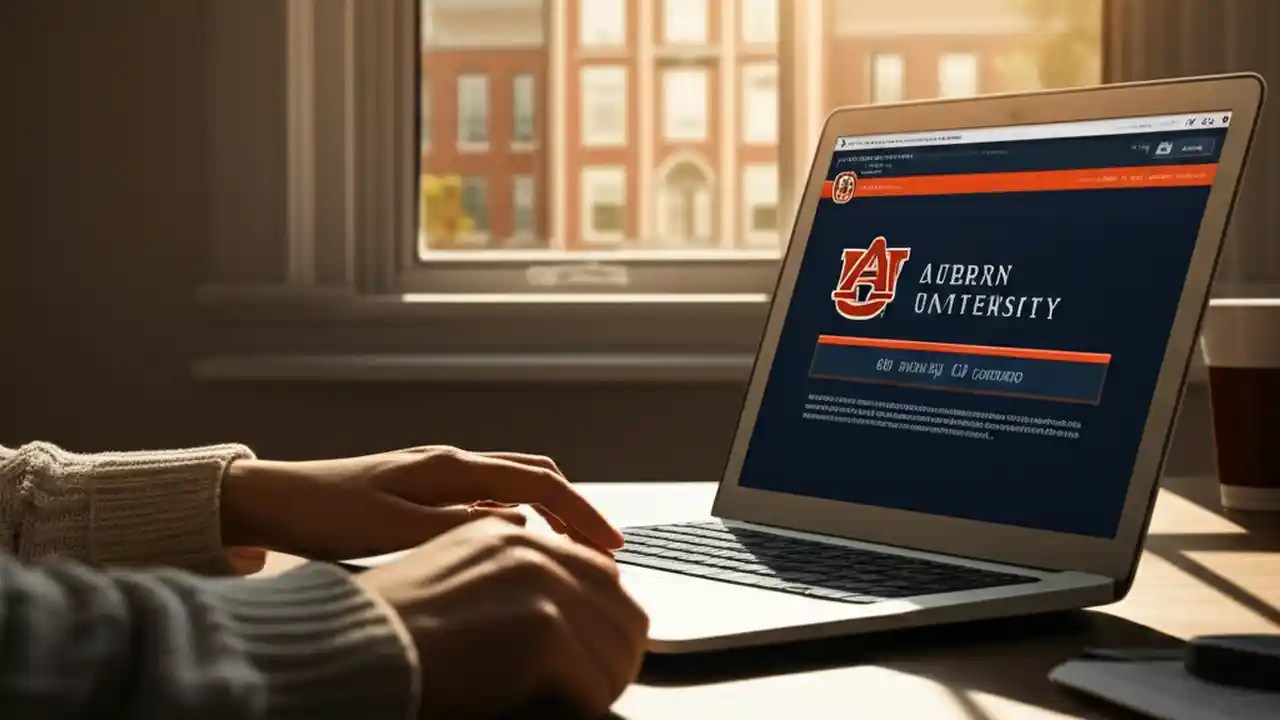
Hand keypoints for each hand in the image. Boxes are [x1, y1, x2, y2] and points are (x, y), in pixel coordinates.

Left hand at [220, 446, 623, 559]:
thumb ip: (458, 528)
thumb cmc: (327, 515)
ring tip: (572, 550)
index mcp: (451, 469)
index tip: (610, 546)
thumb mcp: (393, 530)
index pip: (538, 485)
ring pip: (516, 483)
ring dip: (552, 512)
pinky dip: (522, 515)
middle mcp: (452, 463)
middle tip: (604, 550)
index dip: (581, 514)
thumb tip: (520, 526)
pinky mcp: (426, 489)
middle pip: (536, 475)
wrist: (276, 499)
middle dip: (576, 509)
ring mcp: (439, 474)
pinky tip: (518, 544)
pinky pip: (491, 496)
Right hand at [356, 518, 648, 717]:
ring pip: (617, 642)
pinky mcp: (541, 630)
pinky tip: (571, 711)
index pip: (598, 570)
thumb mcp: (452, 576)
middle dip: (619, 649)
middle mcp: (531, 548)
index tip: (610, 647)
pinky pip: (595, 681)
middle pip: (620, 602)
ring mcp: (539, 586)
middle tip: (606, 683)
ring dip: (609, 679)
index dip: (610, 616)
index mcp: (510, 534)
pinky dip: (590, 704)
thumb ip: (507, 574)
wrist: (352, 648)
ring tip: (589, 700)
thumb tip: (560, 605)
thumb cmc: (388, 628)